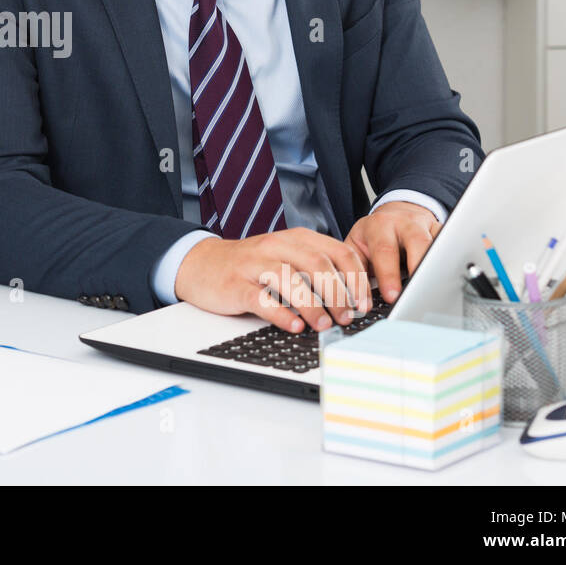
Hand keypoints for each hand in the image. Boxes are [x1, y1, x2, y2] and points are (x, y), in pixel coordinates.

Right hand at [174, 228, 370, 332]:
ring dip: (312, 305)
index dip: (355, 279)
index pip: (337, 252)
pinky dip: (280, 314)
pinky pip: (261, 299)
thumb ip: (314, 267)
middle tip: (347, 317)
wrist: (200, 263)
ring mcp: (254, 265)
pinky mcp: (236, 285)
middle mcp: (276, 247)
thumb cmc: (249, 265)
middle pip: (317, 264)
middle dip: (338, 294)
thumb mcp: (285, 256)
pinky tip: (293, 326)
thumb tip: (353, 295)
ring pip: (290, 279)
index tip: (364, 303)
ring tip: (324, 325)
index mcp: (295, 239)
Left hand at [343, 200, 441, 303]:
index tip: (392, 296)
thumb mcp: (355, 248)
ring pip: (437, 244)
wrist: (391, 217)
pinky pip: (451, 244)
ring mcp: (425, 226)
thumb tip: (357, 300)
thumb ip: (355, 270)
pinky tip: (451, 278)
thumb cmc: (371, 238)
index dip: (388, 274)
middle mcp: (403, 223)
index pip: (384, 250)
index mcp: (378, 226)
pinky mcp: (441, 231)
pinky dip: (451, 262)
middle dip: (418, 269)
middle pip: (417, 242)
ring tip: (437, 291)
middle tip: (418, 295)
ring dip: (437, 268)